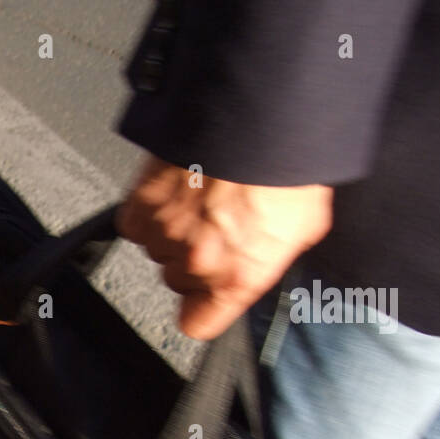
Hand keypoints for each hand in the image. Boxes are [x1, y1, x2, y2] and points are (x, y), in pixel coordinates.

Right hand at [117, 156, 333, 339]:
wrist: (260, 114)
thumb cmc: (287, 166)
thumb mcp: (305, 226)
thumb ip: (274, 256)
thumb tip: (264, 257)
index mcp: (237, 278)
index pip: (197, 324)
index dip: (200, 311)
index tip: (204, 301)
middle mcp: (196, 262)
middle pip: (177, 280)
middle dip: (193, 259)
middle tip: (217, 227)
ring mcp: (164, 233)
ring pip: (157, 250)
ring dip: (172, 232)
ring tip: (201, 200)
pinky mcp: (142, 203)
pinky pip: (135, 223)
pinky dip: (148, 212)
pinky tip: (173, 194)